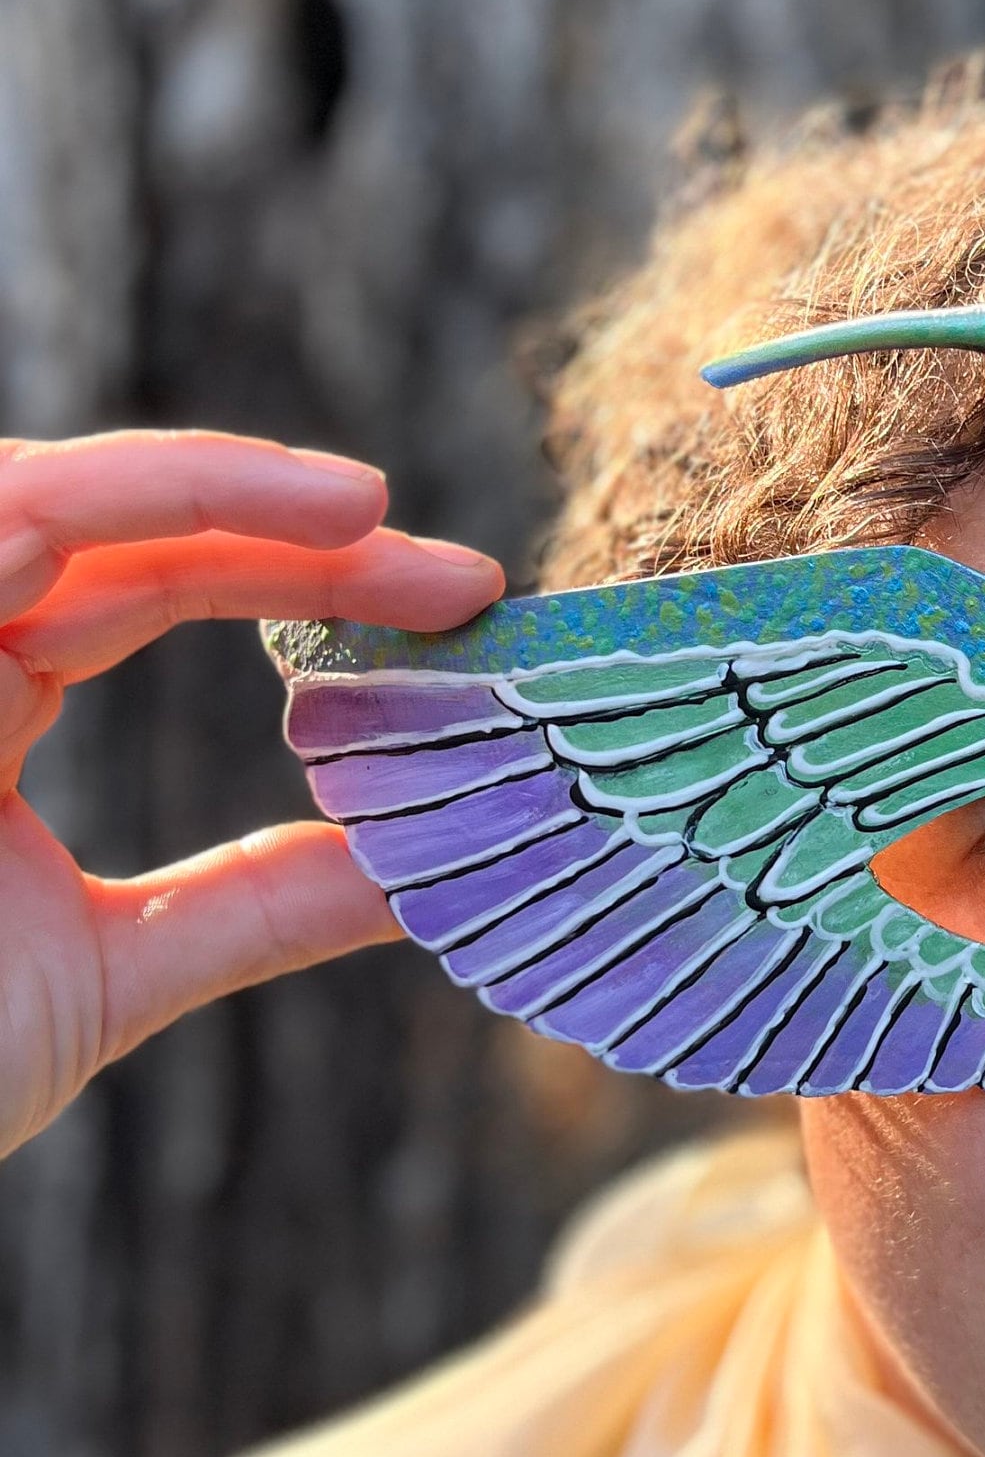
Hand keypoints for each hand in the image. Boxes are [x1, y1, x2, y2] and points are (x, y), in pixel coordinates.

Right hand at [0, 431, 504, 1163]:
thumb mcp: (105, 972)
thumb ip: (252, 907)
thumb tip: (417, 876)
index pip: (147, 583)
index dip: (304, 581)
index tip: (459, 613)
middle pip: (128, 523)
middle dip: (302, 532)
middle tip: (468, 583)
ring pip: (56, 488)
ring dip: (228, 484)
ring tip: (377, 516)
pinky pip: (14, 505)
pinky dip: (156, 491)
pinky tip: (306, 511)